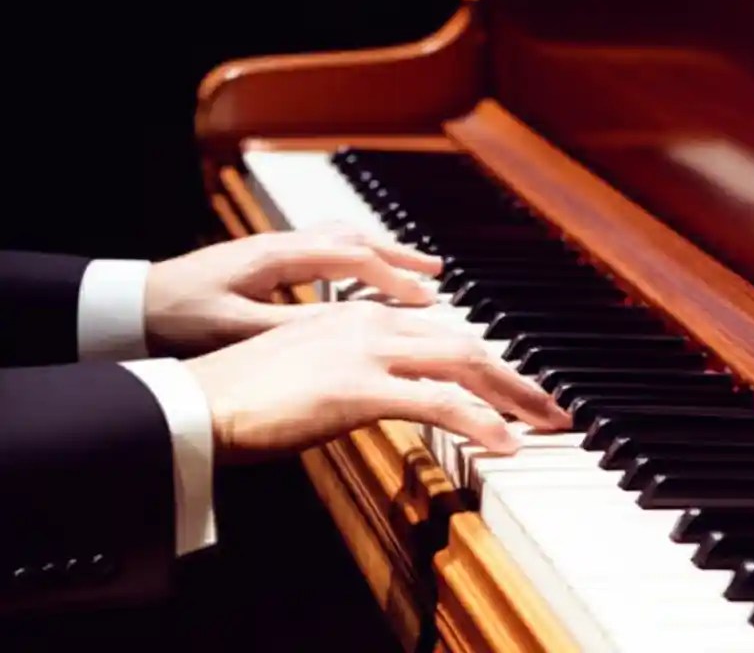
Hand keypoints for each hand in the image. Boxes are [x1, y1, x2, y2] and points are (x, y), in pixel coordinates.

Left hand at [144, 224, 441, 356]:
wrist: (130, 304)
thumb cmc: (178, 318)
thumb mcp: (239, 328)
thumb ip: (295, 327)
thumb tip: (351, 331)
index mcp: (279, 255)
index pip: (353, 258)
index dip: (394, 279)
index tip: (426, 300)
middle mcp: (281, 244)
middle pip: (355, 238)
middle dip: (400, 255)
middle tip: (437, 273)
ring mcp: (273, 249)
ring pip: (341, 238)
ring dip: (381, 251)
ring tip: (410, 270)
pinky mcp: (265, 262)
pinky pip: (324, 249)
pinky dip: (355, 258)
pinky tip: (361, 278)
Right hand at [184, 301, 570, 462]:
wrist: (194, 402)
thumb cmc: (243, 396)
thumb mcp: (312, 375)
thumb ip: (356, 376)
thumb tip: (391, 396)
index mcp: (358, 320)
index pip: (440, 334)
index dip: (485, 360)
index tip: (514, 383)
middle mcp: (370, 326)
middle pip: (464, 344)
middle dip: (514, 376)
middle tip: (549, 406)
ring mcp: (366, 352)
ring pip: (463, 365)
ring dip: (513, 395)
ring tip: (546, 423)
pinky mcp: (359, 388)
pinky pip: (437, 403)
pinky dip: (478, 422)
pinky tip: (504, 444)